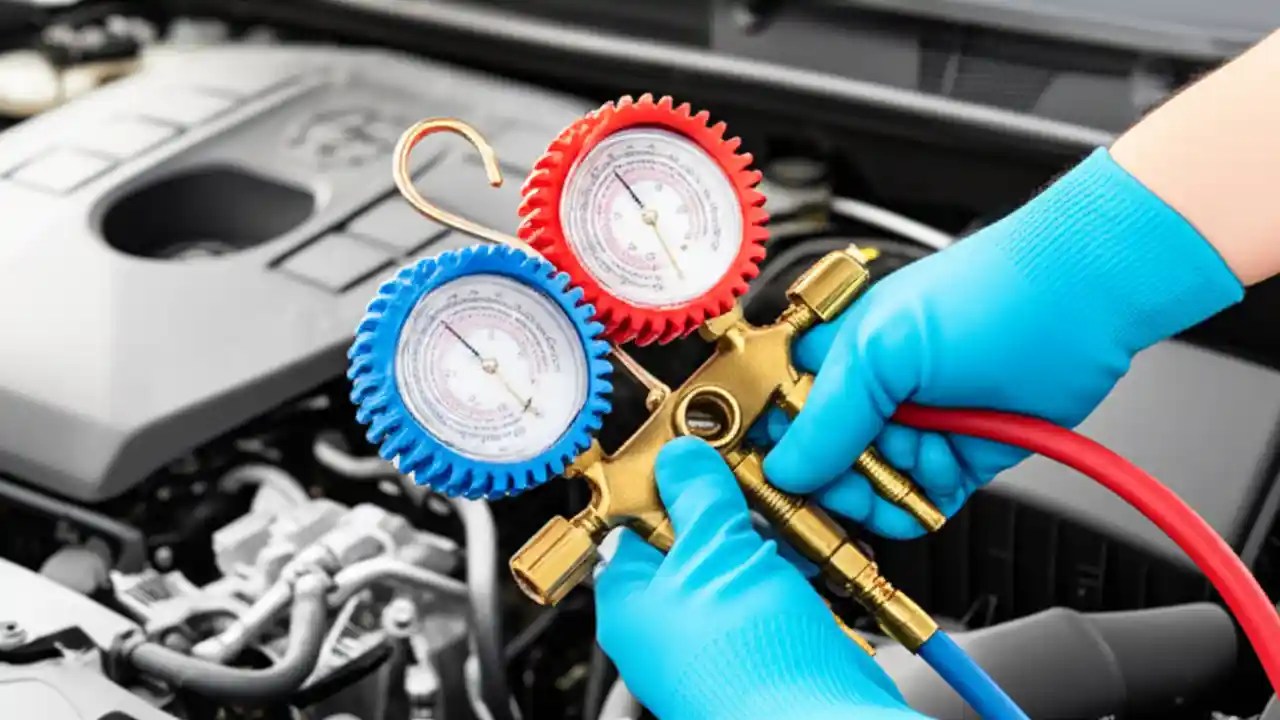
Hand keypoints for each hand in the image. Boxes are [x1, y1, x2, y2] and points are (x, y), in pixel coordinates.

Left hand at [594, 437, 927, 719]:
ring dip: (768, 537)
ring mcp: (716, 640)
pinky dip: (792, 570)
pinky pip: (772, 592)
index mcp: (628, 602)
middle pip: (688, 538)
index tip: (698, 453)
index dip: (666, 480)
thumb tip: (680, 457)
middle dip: (728, 508)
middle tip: (752, 485)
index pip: (631, 519)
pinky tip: (811, 559)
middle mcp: (665, 626)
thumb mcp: (715, 548)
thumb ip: (697, 493)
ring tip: (789, 522)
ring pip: (736, 563)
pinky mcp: (764, 648)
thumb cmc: (748, 664)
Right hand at [762, 148, 1242, 538]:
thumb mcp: (883, 353)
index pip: (779, 417)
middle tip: (852, 484)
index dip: (776, 452)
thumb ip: (828, 418)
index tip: (778, 485)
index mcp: (835, 354)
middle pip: (824, 465)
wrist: (1081, 299)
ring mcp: (914, 425)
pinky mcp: (958, 452)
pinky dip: (921, 503)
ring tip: (913, 465)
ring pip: (872, 490)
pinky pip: (922, 500)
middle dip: (837, 482)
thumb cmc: (985, 293)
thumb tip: (784, 469)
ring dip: (886, 490)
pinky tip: (932, 484)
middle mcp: (870, 392)